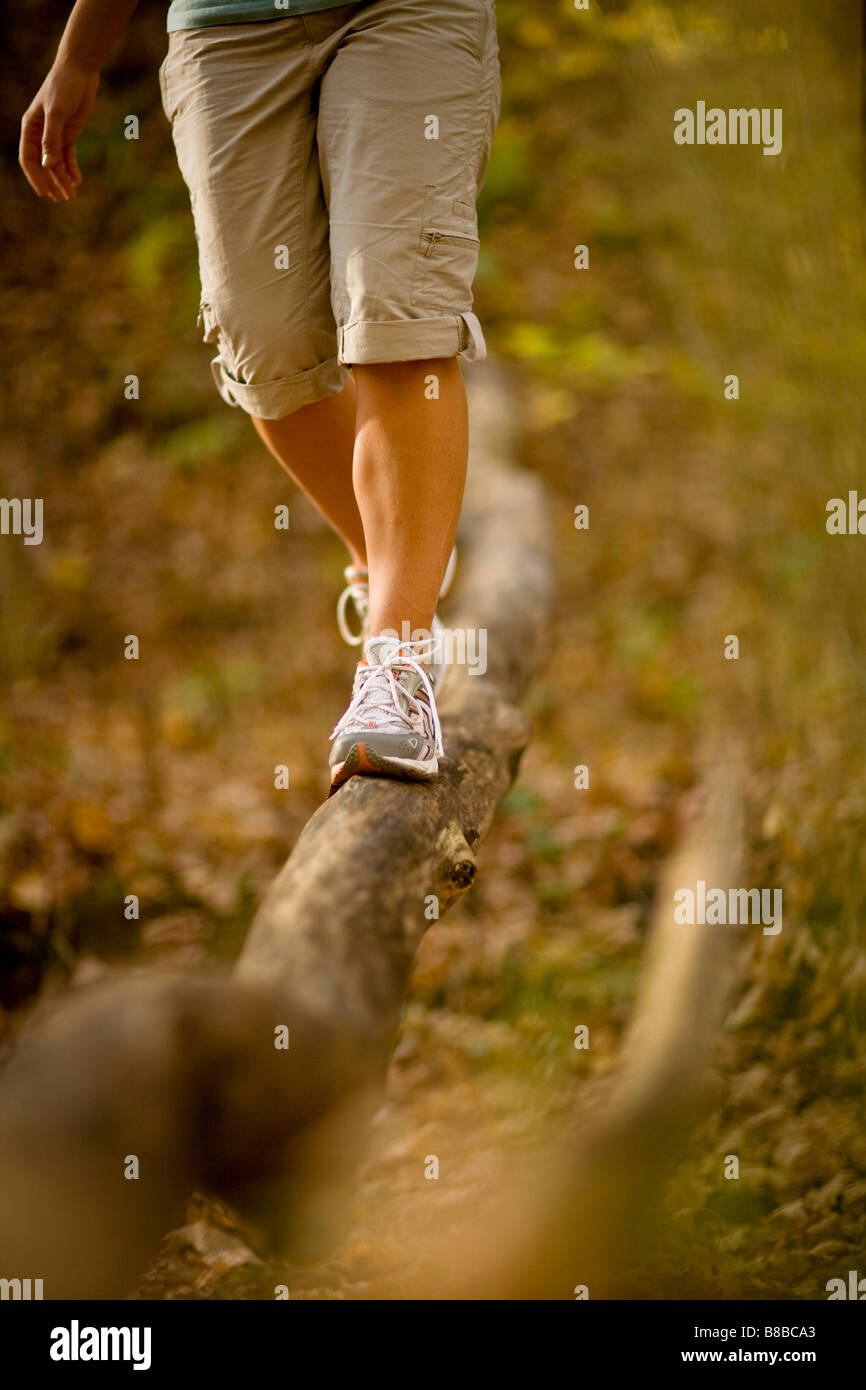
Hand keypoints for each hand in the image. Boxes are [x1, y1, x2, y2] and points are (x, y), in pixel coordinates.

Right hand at [19, 61, 99, 201]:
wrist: (80, 70)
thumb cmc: (64, 87)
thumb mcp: (57, 114)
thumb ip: (52, 140)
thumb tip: (49, 166)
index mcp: (30, 128)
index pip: (28, 159)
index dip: (35, 177)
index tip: (45, 193)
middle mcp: (40, 133)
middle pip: (43, 165)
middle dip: (52, 182)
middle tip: (62, 199)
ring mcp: (55, 134)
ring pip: (56, 163)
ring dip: (63, 179)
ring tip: (71, 194)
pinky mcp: (69, 133)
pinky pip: (68, 156)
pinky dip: (72, 169)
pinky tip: (77, 181)